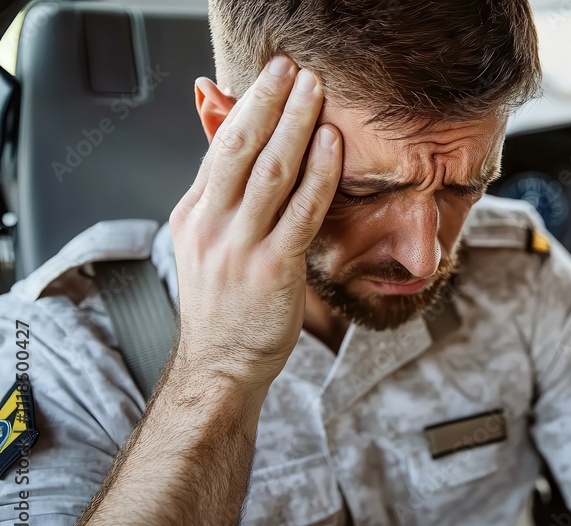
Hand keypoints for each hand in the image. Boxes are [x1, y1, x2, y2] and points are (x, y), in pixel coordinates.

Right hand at [168, 56, 340, 391]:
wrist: (220, 365)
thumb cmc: (223, 307)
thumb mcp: (208, 245)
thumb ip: (225, 200)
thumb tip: (244, 158)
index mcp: (194, 215)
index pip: (219, 148)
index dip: (246, 108)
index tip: (268, 80)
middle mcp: (212, 226)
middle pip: (241, 148)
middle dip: (268, 102)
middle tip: (290, 69)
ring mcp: (240, 247)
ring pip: (271, 171)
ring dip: (296, 124)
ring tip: (314, 91)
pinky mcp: (274, 269)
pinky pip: (301, 210)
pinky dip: (318, 173)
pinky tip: (330, 145)